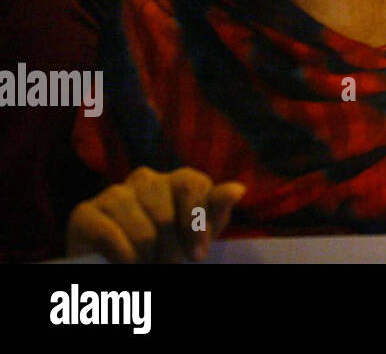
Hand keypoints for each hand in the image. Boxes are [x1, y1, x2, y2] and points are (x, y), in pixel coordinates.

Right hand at [66, 166, 245, 262]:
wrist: (126, 269)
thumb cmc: (170, 248)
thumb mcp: (200, 234)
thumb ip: (215, 211)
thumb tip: (238, 188)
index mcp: (178, 180)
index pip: (193, 185)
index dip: (196, 223)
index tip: (197, 255)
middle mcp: (146, 179)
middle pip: (166, 215)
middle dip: (171, 250)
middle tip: (169, 265)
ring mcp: (114, 193)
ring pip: (142, 232)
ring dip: (148, 259)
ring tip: (147, 264)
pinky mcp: (85, 213)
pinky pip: (110, 238)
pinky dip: (124, 260)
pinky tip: (126, 265)